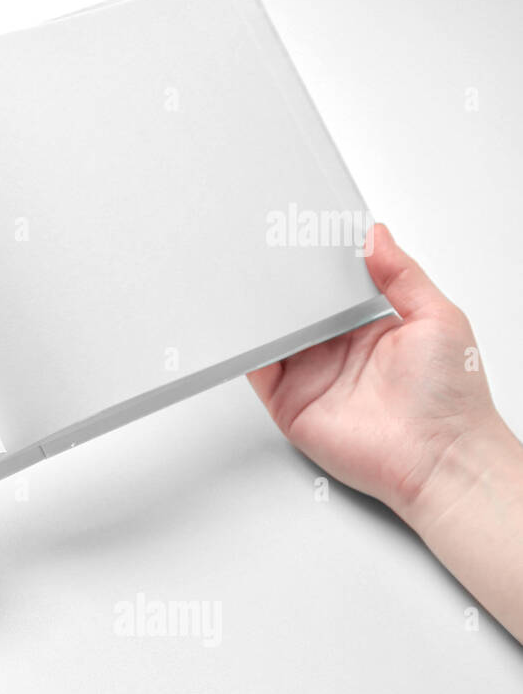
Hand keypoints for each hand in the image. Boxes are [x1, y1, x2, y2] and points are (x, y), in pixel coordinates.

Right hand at [250, 224, 522, 639]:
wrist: (438, 459)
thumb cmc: (451, 399)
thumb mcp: (437, 317)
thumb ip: (402, 275)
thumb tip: (376, 235)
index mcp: (369, 326)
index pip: (332, 287)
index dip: (317, 264)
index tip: (302, 236)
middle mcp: (336, 350)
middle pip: (296, 308)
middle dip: (281, 282)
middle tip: (266, 250)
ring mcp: (309, 376)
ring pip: (272, 334)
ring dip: (259, 312)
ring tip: (247, 280)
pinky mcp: (288, 402)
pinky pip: (257, 369)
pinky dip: (244, 349)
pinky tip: (243, 325)